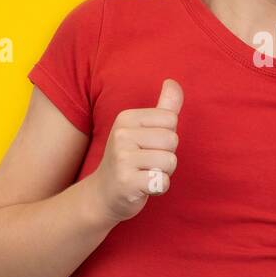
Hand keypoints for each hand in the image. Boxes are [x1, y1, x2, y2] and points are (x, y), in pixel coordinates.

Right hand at [89, 78, 182, 222]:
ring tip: (144, 173)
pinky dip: (158, 187)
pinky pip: (163, 182)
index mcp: (126, 118)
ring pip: (170, 161)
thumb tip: (173, 82)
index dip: (166, 137)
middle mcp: (121, 135)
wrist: (102, 195)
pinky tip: (143, 186)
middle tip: (145, 163)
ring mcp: (122, 159)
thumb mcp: (143, 130)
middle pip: (172, 140)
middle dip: (166, 155)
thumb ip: (163, 107)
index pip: (171, 120)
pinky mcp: (126, 182)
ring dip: (162, 172)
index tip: (148, 146)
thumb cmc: (130, 160)